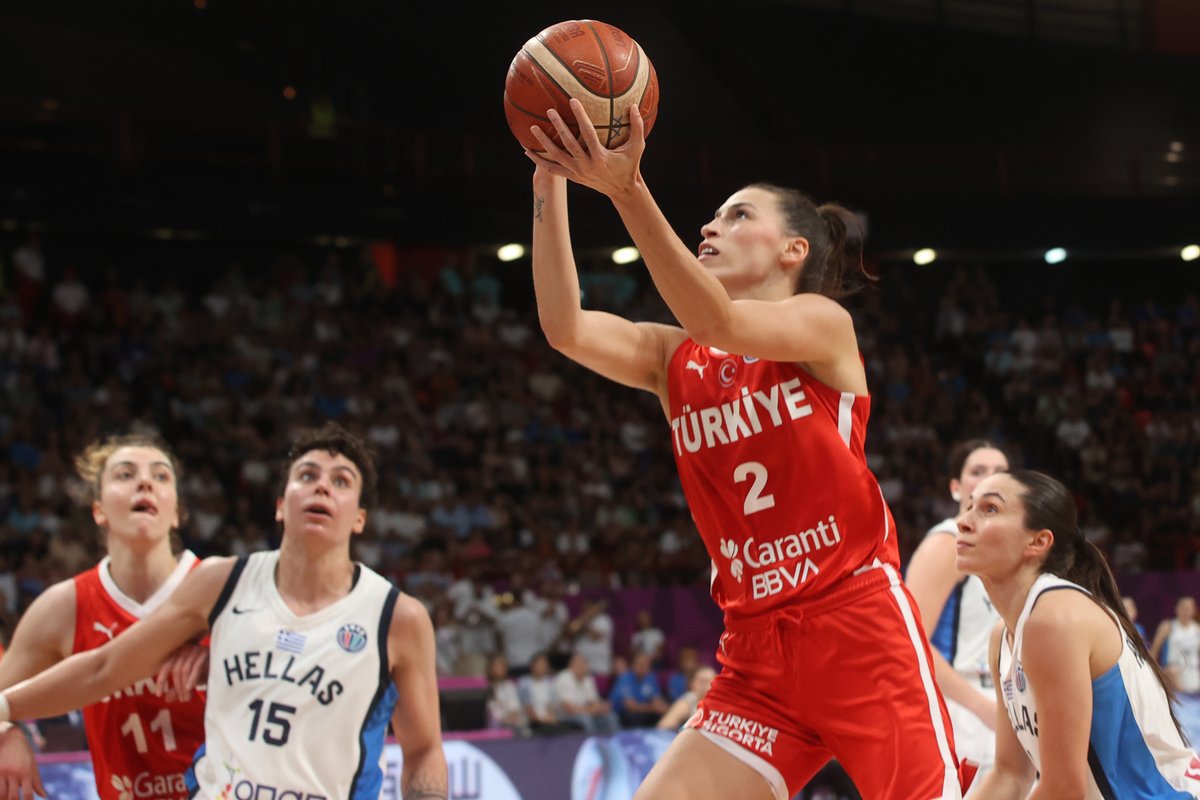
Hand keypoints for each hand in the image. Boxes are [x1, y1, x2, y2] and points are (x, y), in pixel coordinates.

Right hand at [0, 723, 44, 798]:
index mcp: (27, 773)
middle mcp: (15, 774)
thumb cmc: (24, 753)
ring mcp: (3, 773)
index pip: (28, 794)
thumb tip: (44, 796)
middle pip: (13, 797)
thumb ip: (37, 782)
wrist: (10, 738)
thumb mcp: (33, 765)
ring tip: (7, 798)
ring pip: (1, 794)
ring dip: (4, 799)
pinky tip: (2, 794)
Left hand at [155, 643, 208, 702]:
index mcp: (178, 654)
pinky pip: (196, 667)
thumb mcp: (189, 682)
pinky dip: (192, 679)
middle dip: (177, 688)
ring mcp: (196, 650)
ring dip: (184, 687)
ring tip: (187, 698)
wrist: (225, 665)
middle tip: (182, 700)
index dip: (161, 681)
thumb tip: (167, 698)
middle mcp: (186, 649)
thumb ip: (177, 689)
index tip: (159, 694)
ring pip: (184, 670)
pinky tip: (191, 688)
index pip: (166, 666)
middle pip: (176, 670)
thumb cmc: (205, 672)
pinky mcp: (206, 653)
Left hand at [525, 98, 645, 198]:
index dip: (580, 116)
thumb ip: (637, 126)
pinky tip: (528, 152)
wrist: (622, 191)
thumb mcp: (637, 147)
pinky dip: (540, 161)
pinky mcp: (573, 177)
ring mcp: (578, 173)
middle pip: (568, 144)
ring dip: (544, 142)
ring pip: (556, 156)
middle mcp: (586, 165)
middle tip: (549, 111)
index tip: (573, 101)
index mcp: (601, 157)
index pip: (587, 133)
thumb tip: (635, 106)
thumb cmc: (630, 166)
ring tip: (533, 128)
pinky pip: (552, 169)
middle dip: (558, 126)